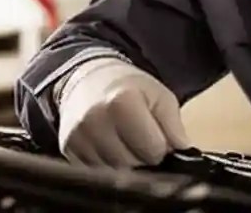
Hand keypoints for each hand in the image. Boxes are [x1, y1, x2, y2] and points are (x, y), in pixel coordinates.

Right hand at [56, 57, 190, 167]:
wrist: (89, 78)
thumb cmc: (128, 87)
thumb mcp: (159, 96)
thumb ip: (175, 128)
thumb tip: (184, 156)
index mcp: (121, 103)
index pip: (154, 151)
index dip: (160, 147)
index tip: (155, 135)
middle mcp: (94, 120)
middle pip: (133, 165)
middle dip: (142, 157)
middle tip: (139, 138)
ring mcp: (78, 137)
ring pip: (114, 173)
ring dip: (124, 164)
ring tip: (123, 141)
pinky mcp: (67, 149)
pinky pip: (95, 172)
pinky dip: (106, 165)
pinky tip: (108, 146)